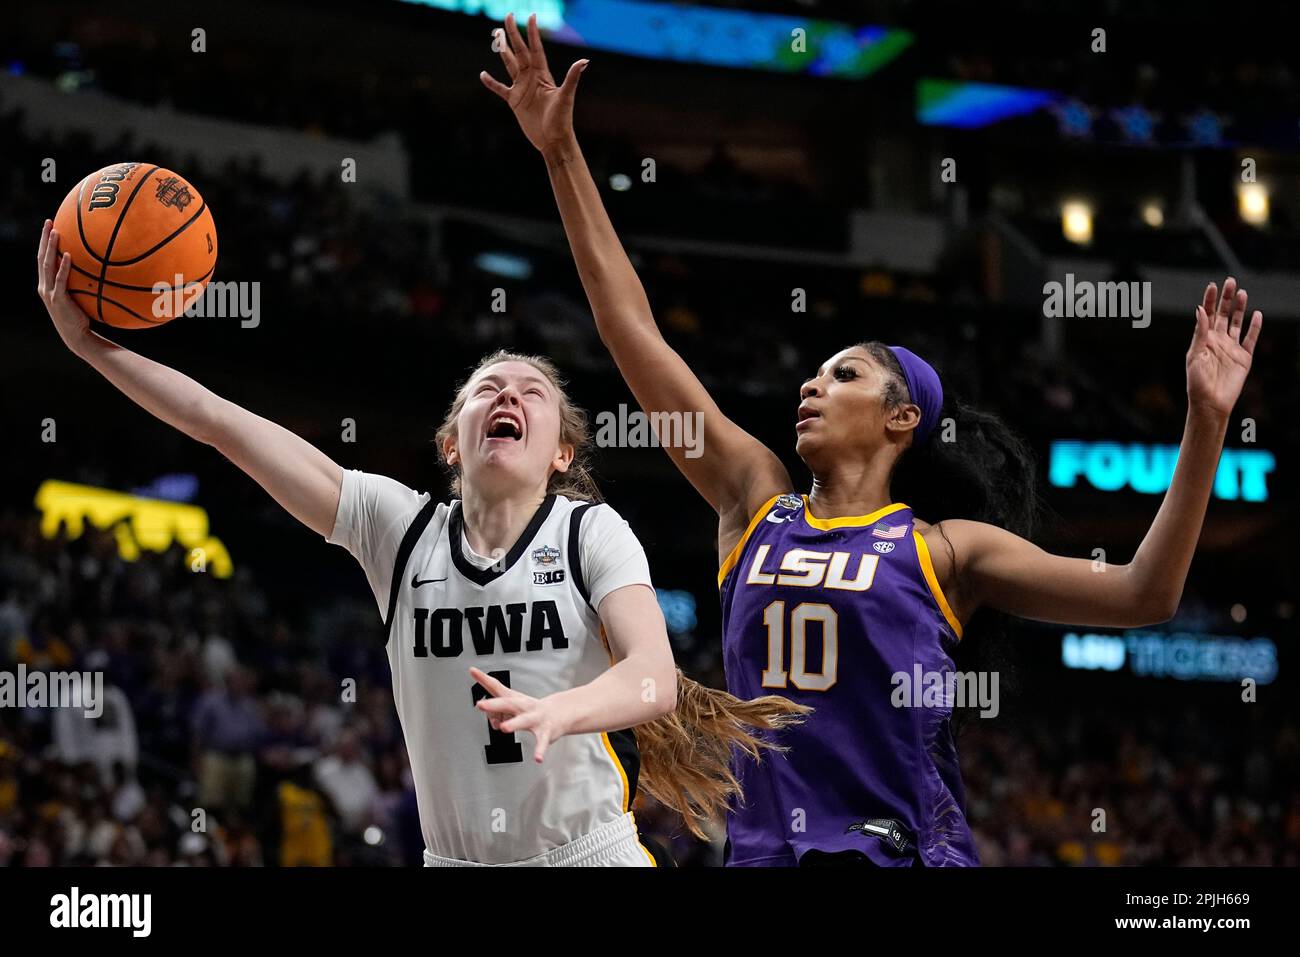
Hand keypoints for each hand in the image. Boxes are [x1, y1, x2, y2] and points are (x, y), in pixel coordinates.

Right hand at [36, 219, 90, 351]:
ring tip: (55, 232)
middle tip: (48, 221)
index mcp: (46, 283)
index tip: (49, 225)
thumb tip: (98, 266)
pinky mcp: (58, 299)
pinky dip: (63, 267)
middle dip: (44, 238)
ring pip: (47, 265)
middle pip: (41, 257)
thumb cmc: (79, 315)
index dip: (44, 242)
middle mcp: (44, 285)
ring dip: (51, 247)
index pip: (43, 258)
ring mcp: (49, 292)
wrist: (76, 335)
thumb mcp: (77, 295)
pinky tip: (68, 255)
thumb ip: (79, 282)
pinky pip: (60, 280)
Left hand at [471, 666, 573, 762]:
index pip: (497, 688)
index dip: (484, 680)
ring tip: (503, 728)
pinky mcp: (546, 732)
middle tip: (480, 705)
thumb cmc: (532, 709)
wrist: (560, 713)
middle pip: (507, 703)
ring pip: (523, 721)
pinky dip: (540, 750)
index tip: (473, 671)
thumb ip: (497, 713)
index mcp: (515, 699)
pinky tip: (537, 758)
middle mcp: (524, 706)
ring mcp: (536, 718)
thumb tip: (491, 720)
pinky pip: (542, 742)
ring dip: (513, 723)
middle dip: (494, 704)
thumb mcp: (514, 706)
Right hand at [480, 12, 586, 154]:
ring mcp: (522, 89)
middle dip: (514, 34)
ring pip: (510, 64)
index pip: (536, 49)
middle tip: (507, 16)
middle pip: (520, 52)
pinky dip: (491, 83)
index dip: (533, 33)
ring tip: (496, 35)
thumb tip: (584, 61)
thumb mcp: (566, 97)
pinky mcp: (514, 101)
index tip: (531, 16)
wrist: (553, 140)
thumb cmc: (562, 119)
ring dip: (503, 50)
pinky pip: (500, 89)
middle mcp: (531, 78)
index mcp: (543, 75)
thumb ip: (572, 78)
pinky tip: (483, 75)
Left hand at [1187, 277, 1262, 420]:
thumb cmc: (1197, 382)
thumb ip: (1200, 333)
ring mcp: (1231, 348)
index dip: (1209, 300)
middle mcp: (1217, 341)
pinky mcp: (1244, 358)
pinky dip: (1255, 327)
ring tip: (1242, 292)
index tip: (1212, 285)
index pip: (1206, 315)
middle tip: (1230, 281)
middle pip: (1223, 315)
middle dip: (1226, 299)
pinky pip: (1251, 339)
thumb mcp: (1195, 355)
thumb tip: (1200, 310)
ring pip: (1237, 323)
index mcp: (1203, 340)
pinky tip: (1257, 314)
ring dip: (1239, 309)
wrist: (1211, 403)